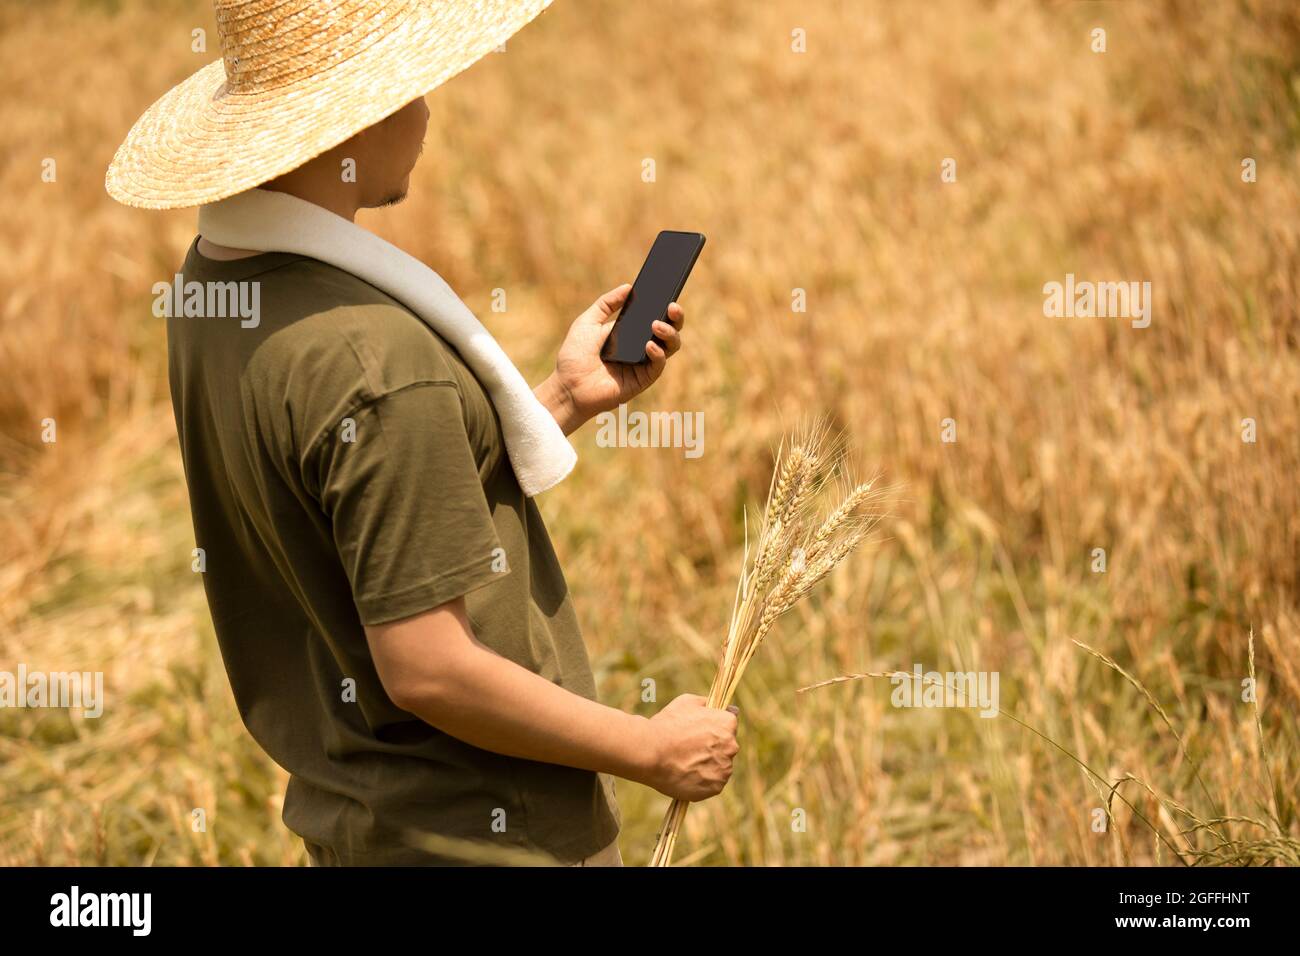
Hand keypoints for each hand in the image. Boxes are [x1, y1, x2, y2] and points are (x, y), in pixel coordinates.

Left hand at [536, 284, 684, 434]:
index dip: (665, 305)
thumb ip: (606, 303)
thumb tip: (628, 287)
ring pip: (670, 347)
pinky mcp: (642, 380)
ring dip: (669, 333)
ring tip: (656, 324)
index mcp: (631, 332)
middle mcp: (641, 347)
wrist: (567, 385)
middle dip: (676, 318)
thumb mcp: (588, 322)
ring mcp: (643, 364)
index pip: (655, 316)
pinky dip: (657, 354)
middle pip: (669, 331)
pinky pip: (658, 366)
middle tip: (672, 307)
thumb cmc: (575, 355)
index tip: (668, 291)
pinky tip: (648, 345)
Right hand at [641, 694, 738, 801]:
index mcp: (727, 723)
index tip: (699, 734)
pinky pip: (712, 784)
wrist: (651, 752)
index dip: (712, 730)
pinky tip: (686, 775)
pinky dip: (702, 782)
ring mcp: (724, 768)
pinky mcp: (715, 787)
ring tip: (685, 764)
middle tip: (690, 750)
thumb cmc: (667, 725)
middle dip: (712, 749)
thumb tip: (721, 707)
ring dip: (708, 766)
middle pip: (726, 748)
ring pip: (720, 767)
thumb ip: (707, 704)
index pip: (728, 726)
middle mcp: (731, 746)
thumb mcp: (687, 702)